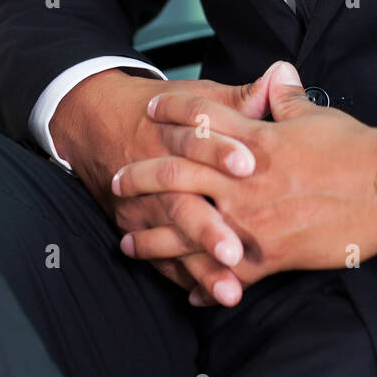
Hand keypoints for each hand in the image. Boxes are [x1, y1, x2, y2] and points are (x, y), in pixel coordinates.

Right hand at [49, 62, 288, 304]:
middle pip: (181, 200)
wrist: (97, 121)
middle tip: (237, 251)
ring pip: (172, 238)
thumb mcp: (197, 95)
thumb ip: (240, 97)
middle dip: (207, 227)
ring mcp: (145, 205)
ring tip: (230, 289)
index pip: (197, 139)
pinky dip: (184, 279)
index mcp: (175, 132)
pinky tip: (208, 298)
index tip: (249, 165)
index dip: (221, 150)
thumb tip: (280, 77)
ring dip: (199, 265)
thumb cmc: (162, 112)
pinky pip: (160, 259)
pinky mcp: (137, 228)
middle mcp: (158, 172)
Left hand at [112, 63, 376, 304]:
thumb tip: (276, 72)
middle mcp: (243, 180)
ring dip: (154, 237)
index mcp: (255, 140)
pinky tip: (186, 289)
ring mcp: (251, 221)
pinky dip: (203, 282)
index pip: (202, 118)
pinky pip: (224, 274)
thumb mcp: (315, 114)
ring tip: (129, 242)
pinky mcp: (268, 257)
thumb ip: (286, 96)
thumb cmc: (354, 149)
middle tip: (116, 181)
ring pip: (187, 230)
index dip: (173, 110)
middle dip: (141, 177)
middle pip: (177, 173)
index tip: (151, 108)